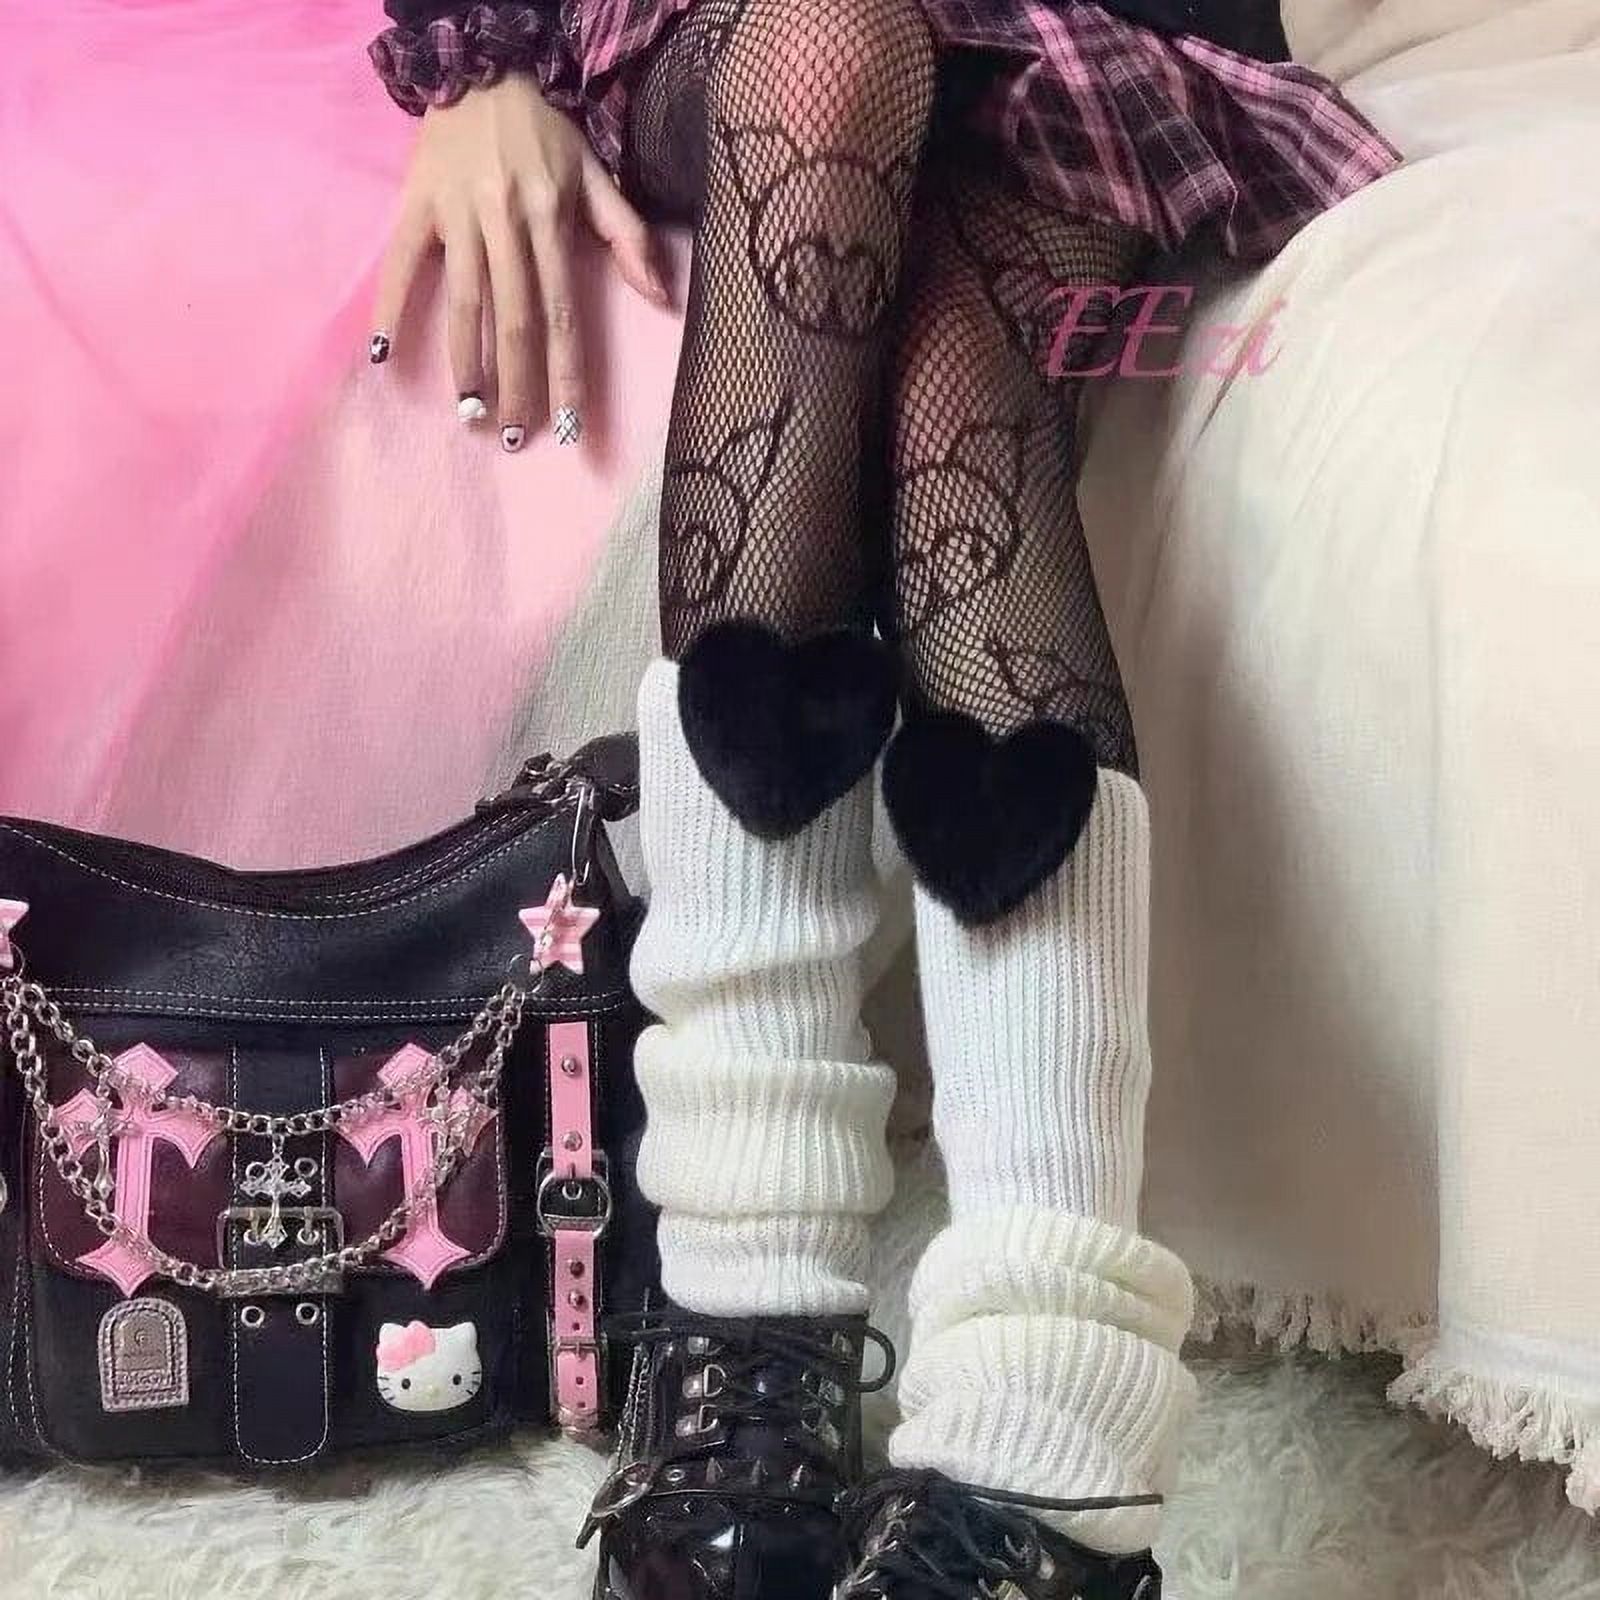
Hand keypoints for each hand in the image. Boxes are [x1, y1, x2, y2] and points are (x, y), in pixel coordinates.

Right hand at [370, 74, 668, 449]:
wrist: (482, 61)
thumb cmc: (545, 130)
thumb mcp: (596, 173)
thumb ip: (626, 235)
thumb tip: (661, 296)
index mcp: (549, 220)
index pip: (561, 313)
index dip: (565, 372)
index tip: (568, 424)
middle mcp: (504, 221)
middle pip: (513, 319)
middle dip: (516, 383)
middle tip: (515, 436)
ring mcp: (457, 214)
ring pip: (464, 300)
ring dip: (464, 361)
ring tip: (468, 411)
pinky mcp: (416, 204)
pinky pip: (402, 263)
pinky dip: (391, 307)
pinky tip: (383, 355)